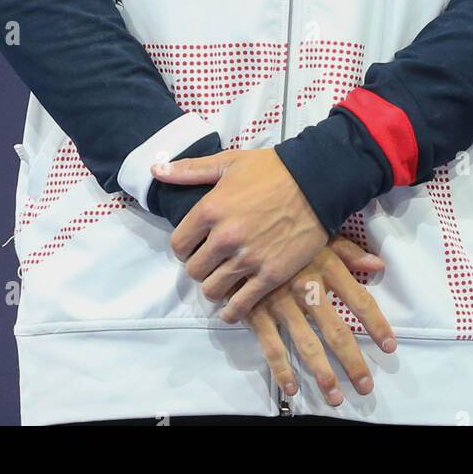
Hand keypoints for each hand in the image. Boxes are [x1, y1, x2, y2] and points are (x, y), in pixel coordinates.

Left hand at [151, 147, 328, 321]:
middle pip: (194, 270)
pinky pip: (240, 305)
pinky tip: (233, 307)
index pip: (178, 245)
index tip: (196, 244)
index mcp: (210, 209)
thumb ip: (189, 170)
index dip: (185, 246)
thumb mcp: (228, 162)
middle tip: (213, 260)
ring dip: (215, 286)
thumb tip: (156, 171)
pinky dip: (233, 311)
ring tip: (225, 277)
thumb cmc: (272, 169)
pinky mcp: (270, 274)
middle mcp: (225, 237)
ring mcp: (248, 259)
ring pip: (212, 290)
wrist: (317, 181)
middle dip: (200, 266)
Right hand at [242, 234, 396, 407]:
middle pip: (336, 331)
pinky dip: (281, 370)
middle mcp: (307, 287)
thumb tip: (379, 264)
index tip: (389, 346)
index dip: (376, 325)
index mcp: (327, 266)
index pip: (359, 300)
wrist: (241, 230)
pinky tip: (292, 388)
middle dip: (352, 362)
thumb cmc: (285, 233)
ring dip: (322, 374)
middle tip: (365, 387)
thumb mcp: (319, 234)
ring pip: (306, 344)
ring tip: (334, 397)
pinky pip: (271, 346)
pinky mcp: (256, 311)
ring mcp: (281, 302)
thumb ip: (349, 252)